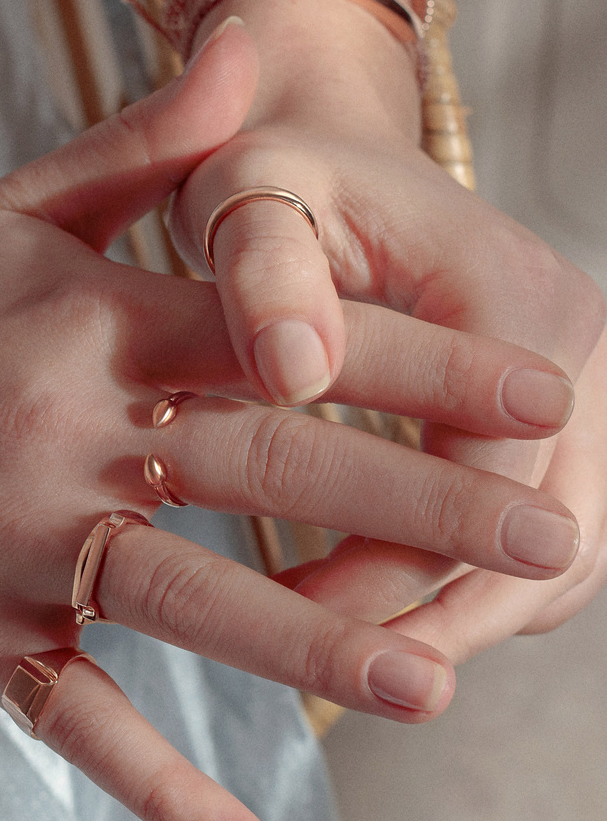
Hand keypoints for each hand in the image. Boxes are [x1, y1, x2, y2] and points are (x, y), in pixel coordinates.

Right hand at [0, 24, 578, 820]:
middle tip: (549, 536)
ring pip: (189, 600)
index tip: (535, 392)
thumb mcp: (17, 210)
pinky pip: (77, 715)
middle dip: (419, 502)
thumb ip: (147, 141)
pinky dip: (157, 783)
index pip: (277, 335)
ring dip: (315, 643)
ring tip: (435, 679)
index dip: (414, 359)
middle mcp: (69, 436)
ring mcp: (25, 545)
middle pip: (266, 471)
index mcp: (94, 326)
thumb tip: (251, 43)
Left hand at [170, 0, 605, 643]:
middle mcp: (570, 349)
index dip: (399, 564)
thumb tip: (293, 372)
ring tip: (342, 649)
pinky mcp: (545, 418)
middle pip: (546, 537)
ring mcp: (572, 387)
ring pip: (554, 555)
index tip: (298, 620)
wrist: (319, 150)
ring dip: (458, 611)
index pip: (488, 478)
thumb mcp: (249, 195)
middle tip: (329, 669)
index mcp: (513, 300)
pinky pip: (532, 529)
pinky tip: (373, 600)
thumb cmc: (273, 171)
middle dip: (439, 616)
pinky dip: (469, 580)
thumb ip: (266, 274)